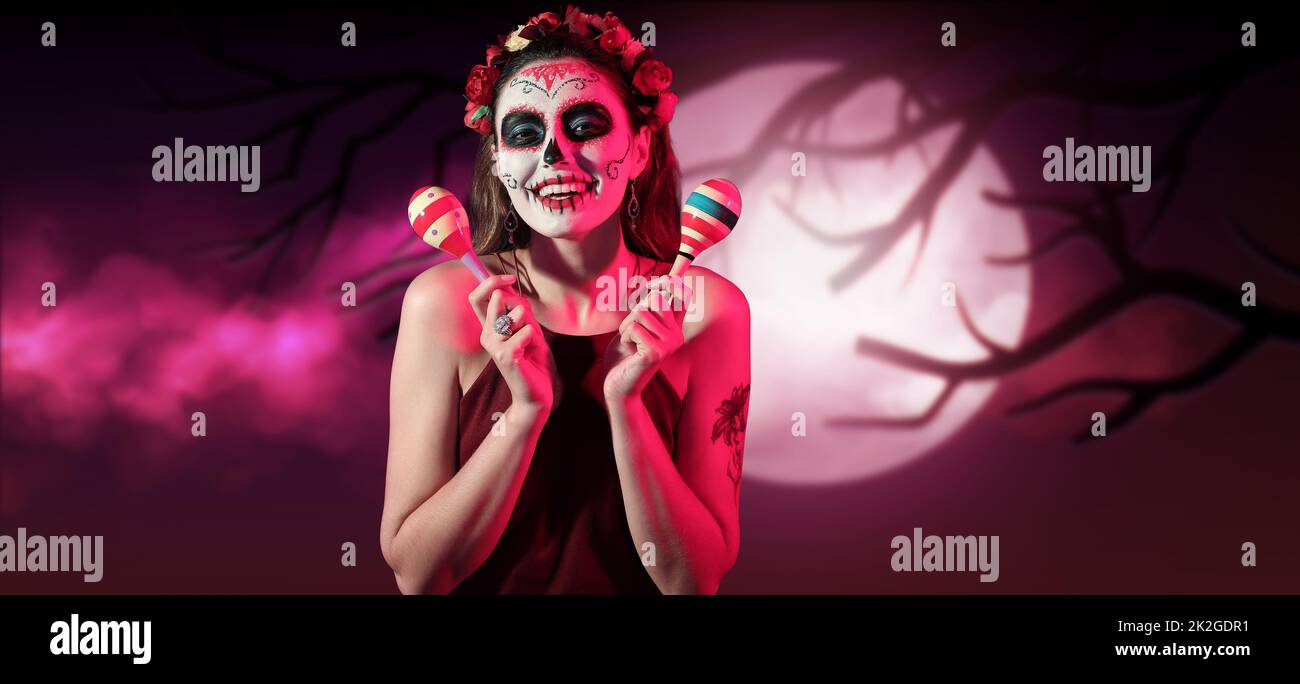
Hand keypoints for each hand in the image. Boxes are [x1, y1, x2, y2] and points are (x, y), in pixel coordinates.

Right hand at [469, 274, 556, 414]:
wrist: (537, 393)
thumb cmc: (533, 359)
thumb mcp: (529, 328)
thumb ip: (518, 309)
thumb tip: (507, 287)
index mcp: (490, 327)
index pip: (477, 297)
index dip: (491, 281)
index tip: (509, 278)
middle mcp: (487, 334)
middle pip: (500, 297)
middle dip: (523, 307)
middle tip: (530, 329)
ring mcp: (493, 345)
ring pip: (517, 313)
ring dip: (533, 326)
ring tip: (531, 344)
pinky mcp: (504, 355)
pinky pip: (526, 331)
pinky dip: (535, 339)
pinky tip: (531, 353)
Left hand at [603, 275, 692, 400]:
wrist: (618, 385)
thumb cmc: (624, 354)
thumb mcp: (637, 326)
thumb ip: (648, 307)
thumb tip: (661, 281)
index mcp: (674, 327)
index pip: (684, 295)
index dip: (671, 282)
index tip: (655, 284)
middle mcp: (676, 335)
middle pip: (657, 299)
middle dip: (636, 310)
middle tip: (630, 329)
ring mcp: (669, 344)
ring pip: (642, 313)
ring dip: (627, 326)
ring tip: (629, 342)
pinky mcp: (657, 352)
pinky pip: (634, 328)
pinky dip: (625, 337)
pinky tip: (630, 350)